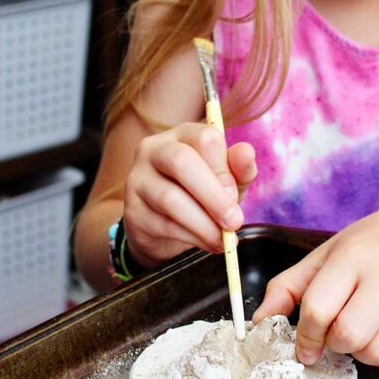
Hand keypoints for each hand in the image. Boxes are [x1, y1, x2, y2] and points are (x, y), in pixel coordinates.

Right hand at [123, 123, 256, 267]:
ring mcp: (138, 179)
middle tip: (234, 221)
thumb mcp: (227, 181)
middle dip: (212, 195)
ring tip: (223, 239)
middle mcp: (154, 150)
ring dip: (203, 223)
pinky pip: (163, 224)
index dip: (223, 168)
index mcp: (182, 135)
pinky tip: (208, 243)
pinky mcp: (132, 210)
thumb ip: (239, 168)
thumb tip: (246, 152)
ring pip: (170, 198)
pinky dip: (192, 237)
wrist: (163, 227)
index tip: (235, 195)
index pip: (204, 138)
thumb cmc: (201, 195)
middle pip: (181, 161)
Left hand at [252, 187, 378, 366]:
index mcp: (356, 255)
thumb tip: (258, 323)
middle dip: (335, 344)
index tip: (304, 344)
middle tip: (338, 331)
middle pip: (349, 337)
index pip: (319, 309)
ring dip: (363, 352)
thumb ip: (290, 286)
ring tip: (366, 328)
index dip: (305, 335)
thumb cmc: (376, 243)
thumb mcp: (330, 252)